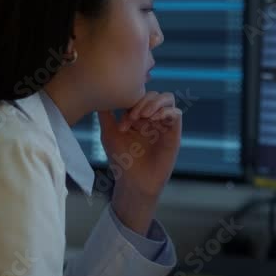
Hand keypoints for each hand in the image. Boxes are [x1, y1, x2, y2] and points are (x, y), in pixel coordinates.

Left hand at [97, 91, 181, 233]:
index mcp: (138, 116)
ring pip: (167, 99)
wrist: (134, 182)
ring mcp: (164, 124)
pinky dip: (167, 111)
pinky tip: (155, 120)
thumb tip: (98, 95)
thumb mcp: (109, 134)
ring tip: (145, 116)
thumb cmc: (122, 160)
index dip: (131, 102)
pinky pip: (177, 113)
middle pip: (153, 94)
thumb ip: (105, 115)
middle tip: (133, 117)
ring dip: (155, 103)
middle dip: (143, 101)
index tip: (123, 122)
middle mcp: (152, 118)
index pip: (138, 96)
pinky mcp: (174, 133)